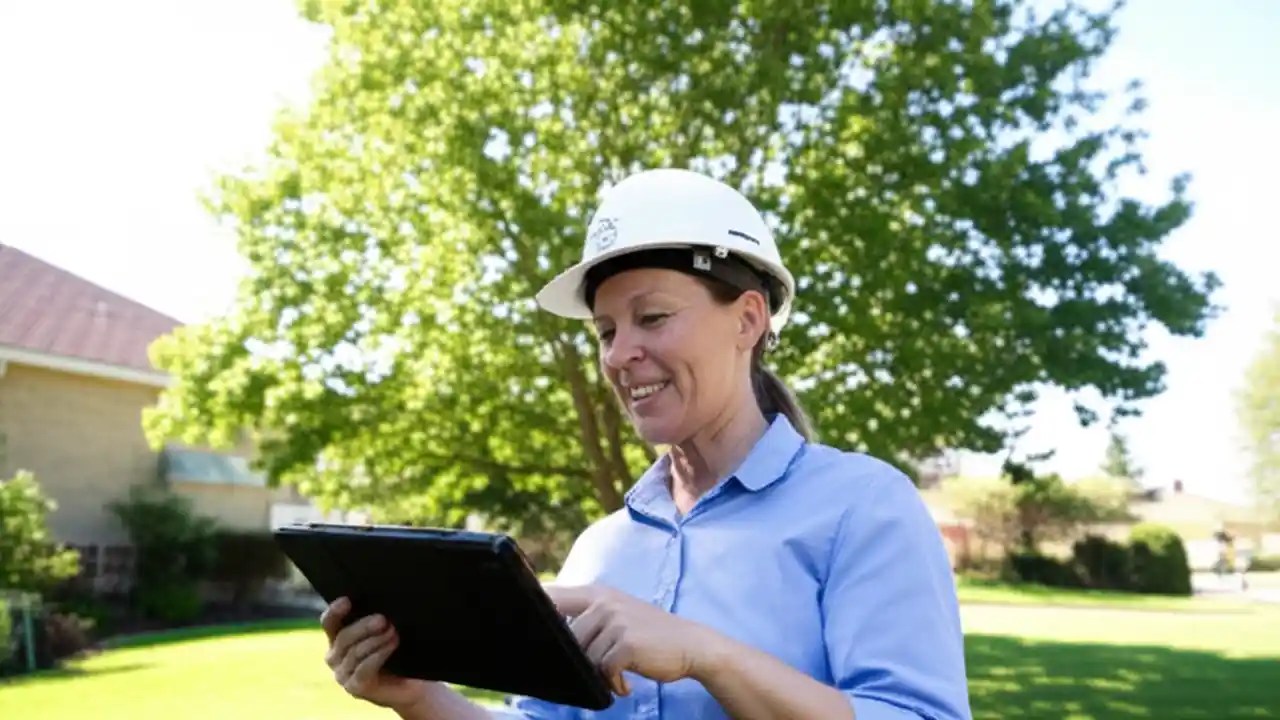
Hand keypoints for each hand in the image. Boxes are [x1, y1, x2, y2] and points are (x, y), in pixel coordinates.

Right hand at [321, 597, 431, 712]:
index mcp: (338, 638)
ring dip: (375, 640)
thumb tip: (380, 606)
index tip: (347, 600)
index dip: (335, 611)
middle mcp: (335, 657)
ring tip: (393, 632)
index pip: (329, 622)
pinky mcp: (354, 689)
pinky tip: (390, 646)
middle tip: (383, 620)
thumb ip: (376, 619)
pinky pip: (363, 669)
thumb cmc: (397, 652)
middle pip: (344, 637)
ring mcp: (343, 675)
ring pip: (355, 653)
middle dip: (363, 627)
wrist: (410, 683)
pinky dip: (378, 655)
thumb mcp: (384, 632)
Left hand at [544, 584, 721, 695]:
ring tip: (619, 674)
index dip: (533, 610)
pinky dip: (614, 683)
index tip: (519, 623)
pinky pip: (605, 671)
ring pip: (585, 657)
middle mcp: (604, 602)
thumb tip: (545, 630)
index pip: (552, 595)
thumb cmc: (648, 634)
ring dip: (601, 674)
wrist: (690, 644)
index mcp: (596, 592)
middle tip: (602, 669)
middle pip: (566, 638)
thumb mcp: (615, 614)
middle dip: (579, 660)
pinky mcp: (627, 642)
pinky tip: (626, 683)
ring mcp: (616, 620)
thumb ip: (584, 616)